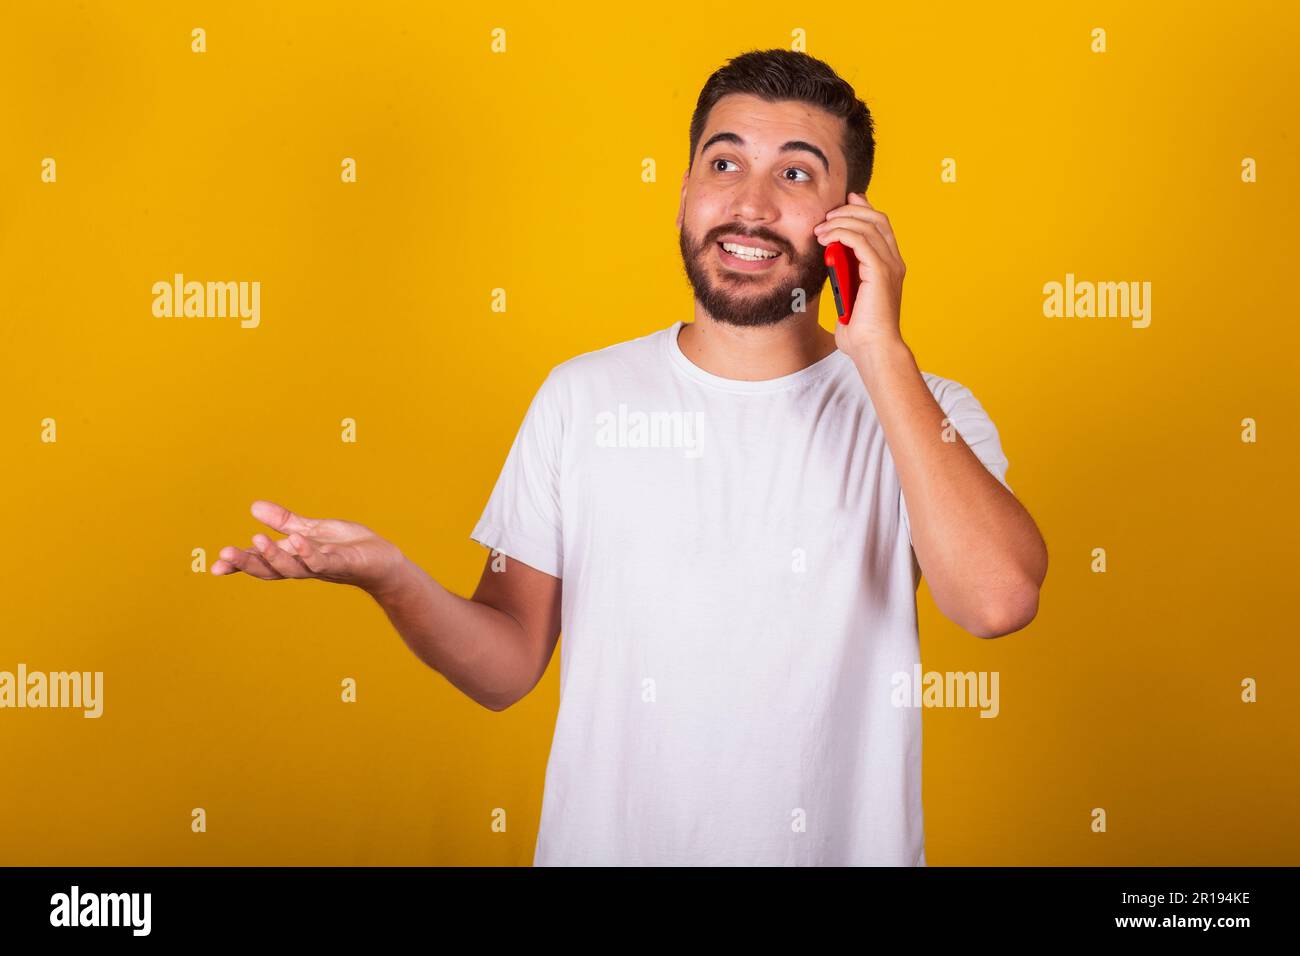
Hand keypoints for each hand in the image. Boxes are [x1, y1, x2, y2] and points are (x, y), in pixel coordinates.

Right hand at [211, 500, 405, 594]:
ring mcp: (322, 567)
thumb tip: (254, 506)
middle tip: (224, 555)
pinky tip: (299, 539)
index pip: (261, 562)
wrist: (382, 561)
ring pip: (293, 567)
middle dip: (247, 563)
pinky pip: (322, 560)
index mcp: (293, 557)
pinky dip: (309, 552)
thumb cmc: (346, 547)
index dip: (239, 564)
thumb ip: (285, 522)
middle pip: (270, 569)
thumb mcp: (311, 530)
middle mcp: (303, 566)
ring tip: (257, 540)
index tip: (215, 566)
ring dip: (274, 555)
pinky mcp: (342, 563)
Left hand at [813, 192, 906, 358]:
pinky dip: (842, 234)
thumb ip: (844, 275)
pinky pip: (862, 240)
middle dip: (850, 210)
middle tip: (826, 216)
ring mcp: (890, 265)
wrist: (873, 349)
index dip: (861, 208)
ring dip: (841, 222)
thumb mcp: (848, 294)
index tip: (839, 205)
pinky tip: (826, 238)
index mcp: (890, 265)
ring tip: (820, 229)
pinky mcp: (880, 272)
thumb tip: (830, 260)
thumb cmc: (859, 330)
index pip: (879, 225)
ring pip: (868, 225)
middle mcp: (894, 261)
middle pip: (877, 217)